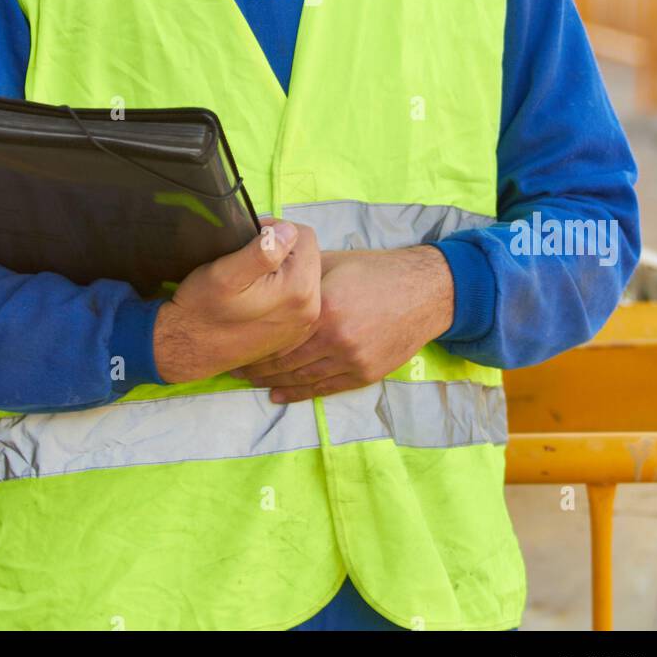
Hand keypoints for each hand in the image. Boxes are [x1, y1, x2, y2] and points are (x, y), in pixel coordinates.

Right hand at [152, 220, 320, 383]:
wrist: (188, 351)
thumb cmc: (202, 309)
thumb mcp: (225, 274)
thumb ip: (262, 251)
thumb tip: (290, 231)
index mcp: (299, 290)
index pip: (304, 236)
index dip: (276, 230)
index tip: (249, 242)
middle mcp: (310, 309)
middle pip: (307, 256)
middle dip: (281, 250)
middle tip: (247, 260)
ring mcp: (303, 324)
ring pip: (302, 275)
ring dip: (281, 269)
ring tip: (249, 279)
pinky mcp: (294, 333)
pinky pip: (296, 296)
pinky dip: (279, 289)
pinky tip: (255, 297)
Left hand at [232, 245, 454, 401]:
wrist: (423, 291)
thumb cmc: (374, 271)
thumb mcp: (332, 262)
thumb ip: (299, 271)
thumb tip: (264, 263)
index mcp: (324, 308)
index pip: (278, 333)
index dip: (253, 342)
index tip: (234, 343)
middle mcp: (336, 338)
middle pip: (285, 361)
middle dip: (257, 367)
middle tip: (234, 369)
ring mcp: (351, 360)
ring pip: (302, 378)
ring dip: (273, 382)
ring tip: (251, 381)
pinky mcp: (365, 374)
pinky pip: (324, 388)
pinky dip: (298, 393)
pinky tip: (279, 394)